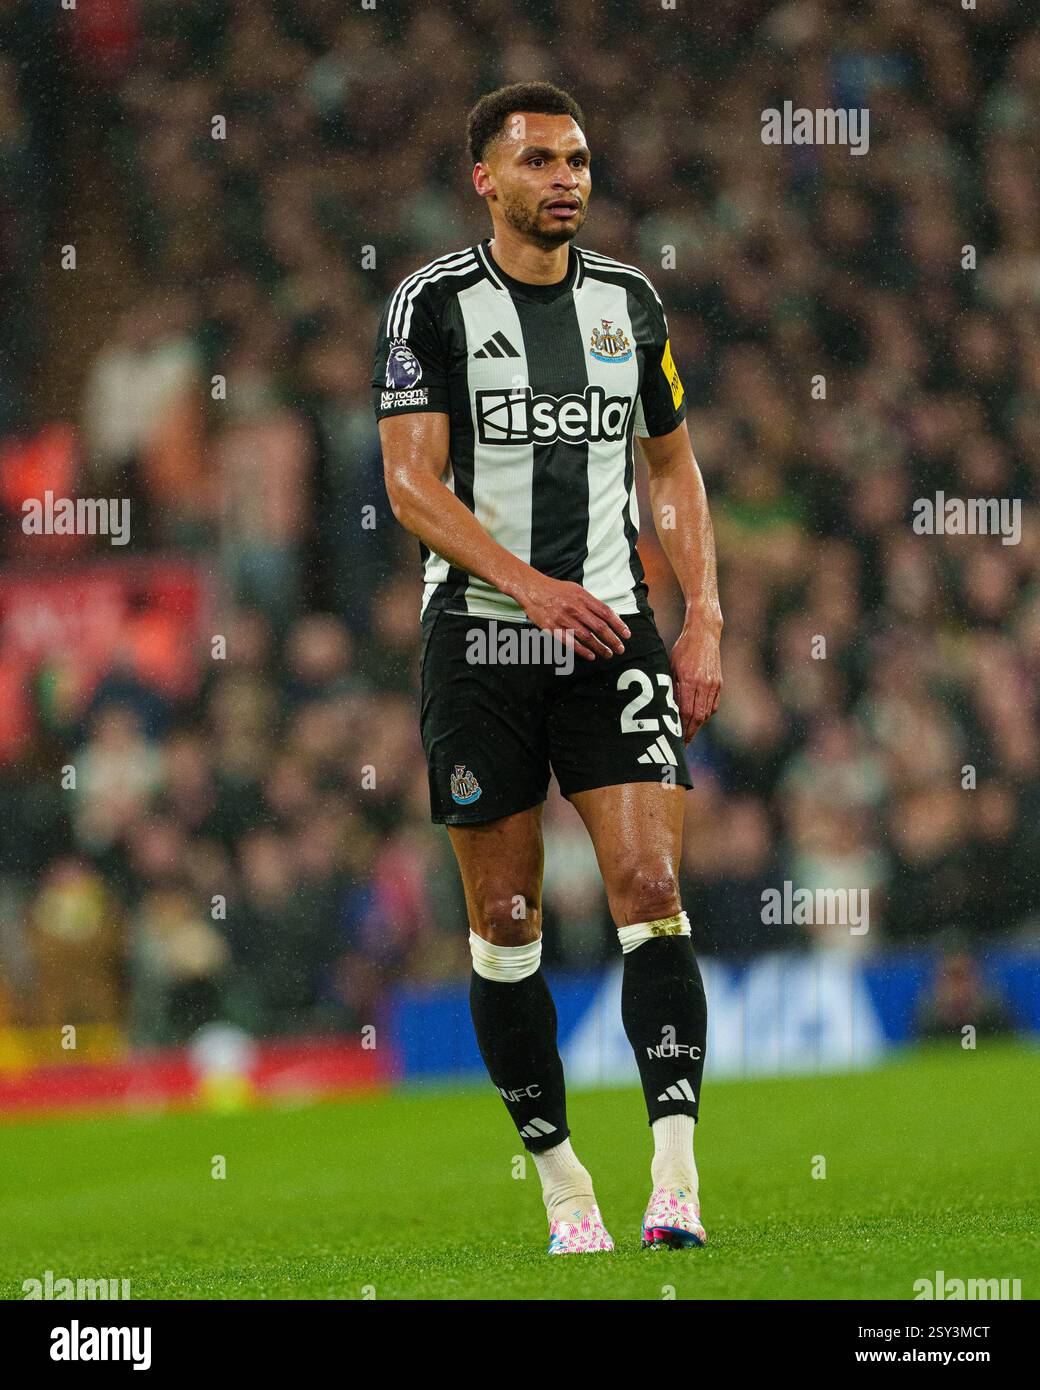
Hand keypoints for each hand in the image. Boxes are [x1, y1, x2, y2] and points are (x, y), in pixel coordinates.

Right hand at [514, 573, 629, 660]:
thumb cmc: (555, 589)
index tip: (626, 634)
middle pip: (599, 627)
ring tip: (608, 654)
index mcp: (583, 597)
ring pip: (587, 637)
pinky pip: (570, 642)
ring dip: (600, 647)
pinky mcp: (552, 628)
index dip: (618, 625)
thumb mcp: (576, 589)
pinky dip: (582, 650)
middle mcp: (574, 608)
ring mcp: (563, 619)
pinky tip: (591, 655)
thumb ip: (591, 602)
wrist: (531, 589)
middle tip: (620, 649)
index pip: (606, 612)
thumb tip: (608, 615)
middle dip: (612, 640)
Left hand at [671, 616, 721, 742]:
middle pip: (698, 716)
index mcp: (689, 680)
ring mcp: (713, 684)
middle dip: (690, 732)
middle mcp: (703, 684)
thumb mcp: (672, 666)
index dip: (682, 728)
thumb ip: (673, 688)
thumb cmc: (683, 649)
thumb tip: (669, 709)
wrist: (704, 634)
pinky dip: (706, 714)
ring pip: (707, 712)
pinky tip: (699, 719)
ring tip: (689, 733)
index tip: (677, 739)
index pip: (686, 712)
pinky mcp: (719, 683)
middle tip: (683, 743)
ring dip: (698, 725)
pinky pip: (714, 704)